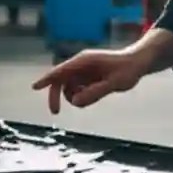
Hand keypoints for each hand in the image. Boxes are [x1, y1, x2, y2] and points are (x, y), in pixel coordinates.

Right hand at [31, 48, 149, 113]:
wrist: (137, 63)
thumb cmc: (128, 69)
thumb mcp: (115, 83)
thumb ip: (96, 92)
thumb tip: (75, 101)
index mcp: (85, 61)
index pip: (61, 70)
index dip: (47, 79)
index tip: (35, 87)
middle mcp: (81, 65)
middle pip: (59, 81)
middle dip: (56, 96)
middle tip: (56, 112)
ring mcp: (83, 72)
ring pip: (68, 88)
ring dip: (76, 96)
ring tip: (97, 94)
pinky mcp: (87, 78)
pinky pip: (78, 91)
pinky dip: (83, 96)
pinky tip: (98, 92)